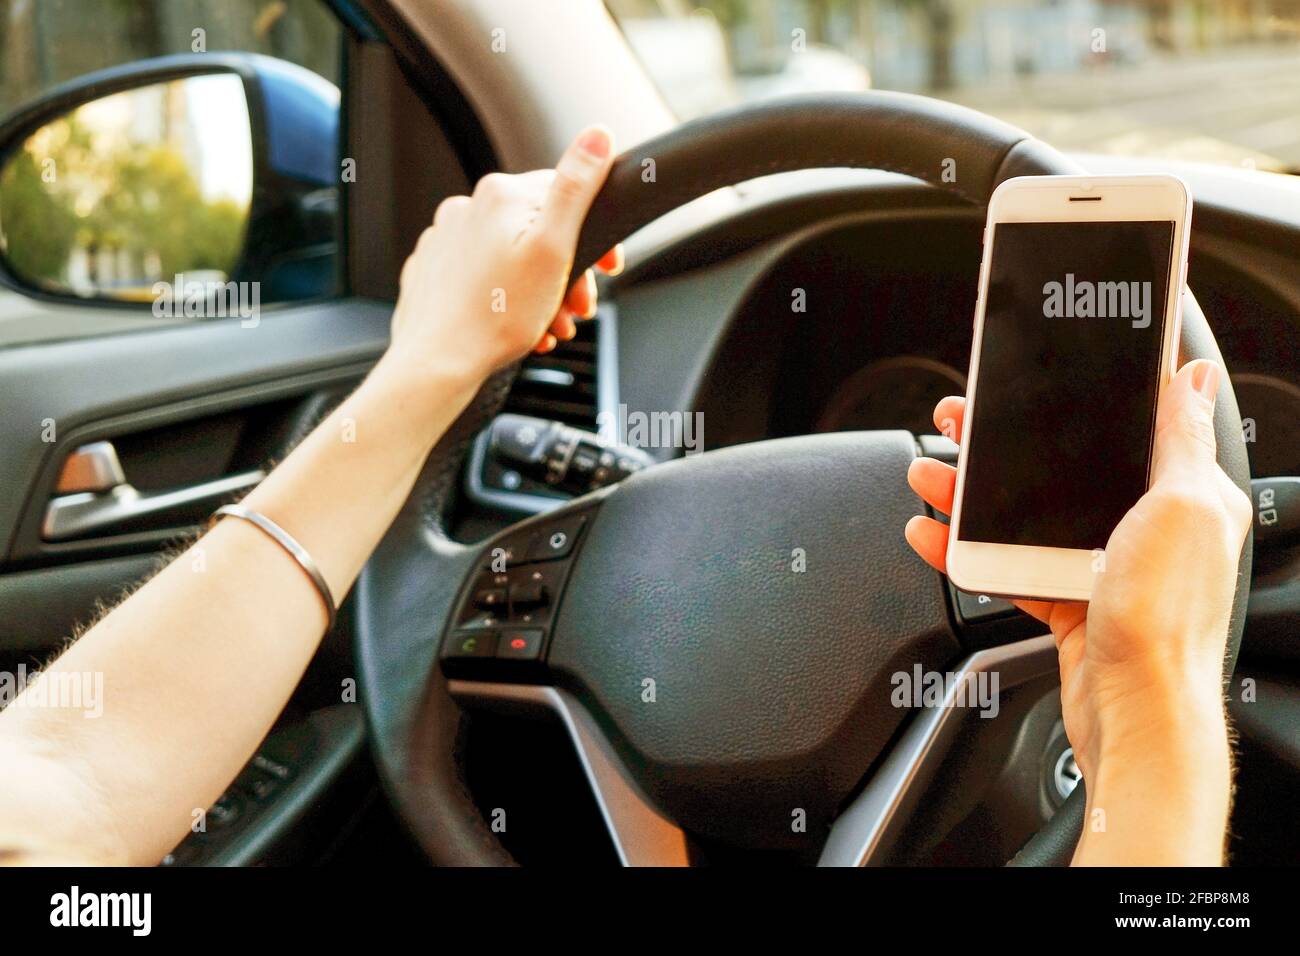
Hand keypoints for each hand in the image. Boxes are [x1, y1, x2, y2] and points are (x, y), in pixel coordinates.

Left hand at [383, 125, 622, 391]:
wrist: (437, 363)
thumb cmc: (495, 317)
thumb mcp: (553, 249)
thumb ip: (575, 188)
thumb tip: (597, 136)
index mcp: (501, 195)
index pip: (565, 196)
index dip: (595, 235)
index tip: (607, 269)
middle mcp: (467, 208)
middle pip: (537, 231)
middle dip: (567, 271)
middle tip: (576, 308)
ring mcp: (446, 239)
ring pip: (511, 257)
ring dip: (540, 290)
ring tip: (548, 324)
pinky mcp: (434, 269)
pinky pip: (482, 277)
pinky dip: (506, 298)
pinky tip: (517, 324)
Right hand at [904, 358, 1250, 863]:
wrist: (1135, 711)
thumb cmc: (1168, 617)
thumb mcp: (1185, 505)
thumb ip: (1183, 438)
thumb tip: (1193, 376)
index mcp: (1183, 494)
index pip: (1122, 428)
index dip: (1072, 402)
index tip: (1027, 384)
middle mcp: (1144, 527)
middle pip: (1058, 470)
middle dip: (1000, 448)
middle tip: (956, 425)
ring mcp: (1102, 566)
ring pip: (1023, 515)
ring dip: (969, 495)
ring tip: (928, 477)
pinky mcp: (1068, 601)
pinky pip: (1008, 565)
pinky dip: (968, 551)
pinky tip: (935, 535)